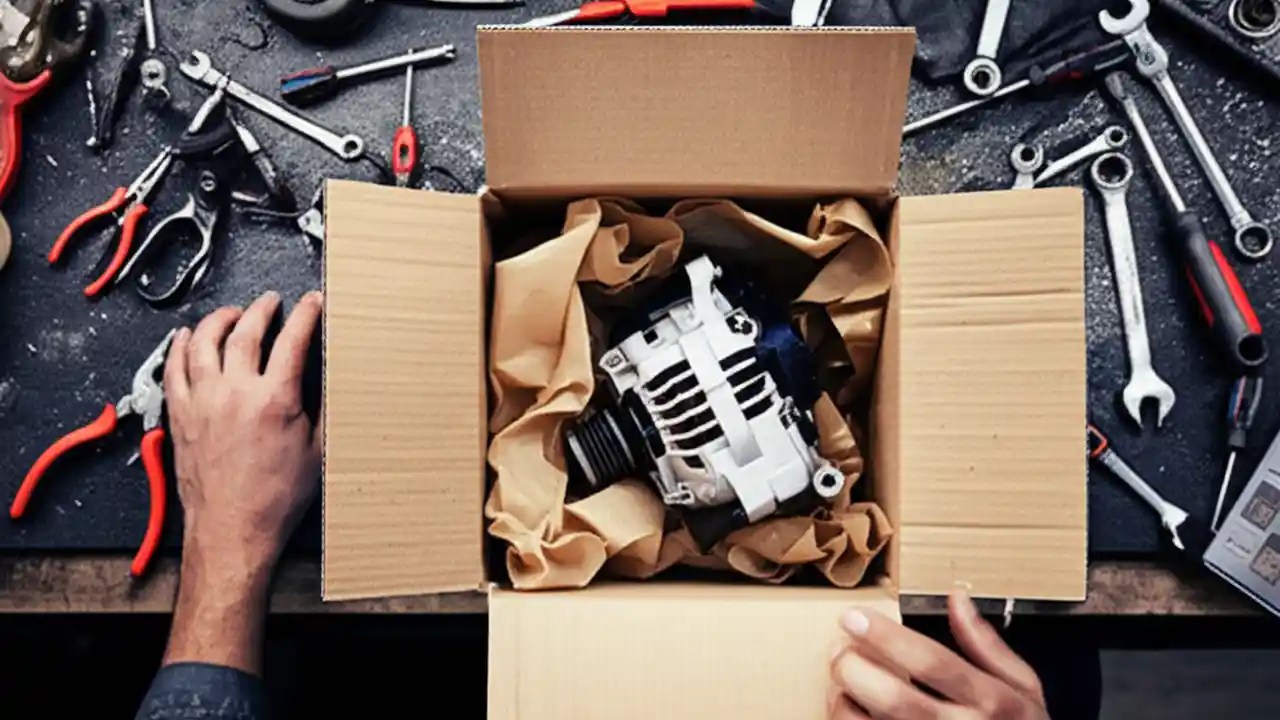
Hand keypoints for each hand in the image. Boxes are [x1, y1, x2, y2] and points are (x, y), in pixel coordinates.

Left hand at [161, 290, 323, 672]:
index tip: (312, 303)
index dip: (306, 315)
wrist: (232, 529)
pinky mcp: (180, 415)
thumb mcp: (317, 451)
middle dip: (262, 309)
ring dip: (220, 320)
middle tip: (272, 302)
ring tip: (231, 313)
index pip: (293, 340)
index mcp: (275, 400)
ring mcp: (202, 402)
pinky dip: (178, 346)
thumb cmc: (273, 500)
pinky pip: (173, 368)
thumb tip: (326, 378)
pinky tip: (184, 337)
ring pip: (204, 342)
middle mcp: (235, 393)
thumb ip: (321, 408)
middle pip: (246, 331)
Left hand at [829, 589, 1047, 719]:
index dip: (889, 638)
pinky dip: (846, 716)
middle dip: (856, 666)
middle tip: (840, 644)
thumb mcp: (1023, 689)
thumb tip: (958, 599)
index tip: (855, 616)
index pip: (933, 663)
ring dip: (843, 694)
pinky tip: (847, 702)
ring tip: (840, 671)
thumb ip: (989, 647)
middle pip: (894, 698)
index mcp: (989, 701)